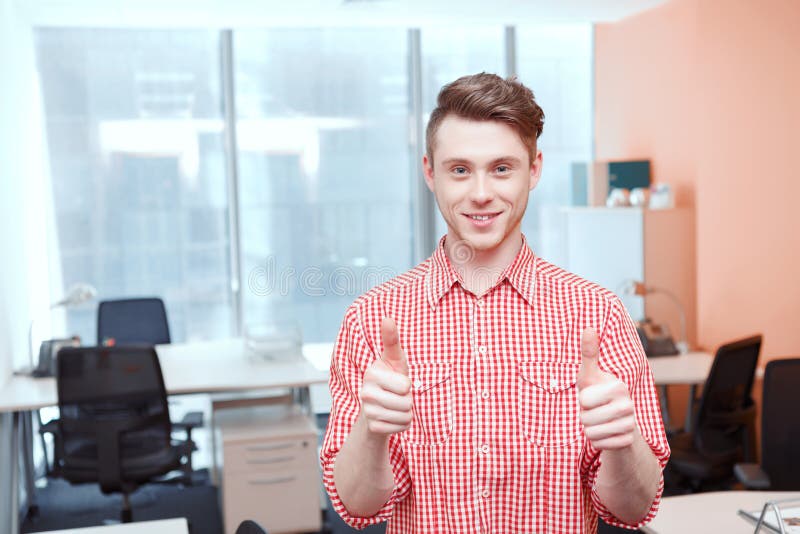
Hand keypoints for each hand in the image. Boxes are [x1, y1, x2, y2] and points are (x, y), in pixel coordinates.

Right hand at [359, 317, 412, 435]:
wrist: (376, 406)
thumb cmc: (390, 377)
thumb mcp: (393, 358)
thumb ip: (391, 340)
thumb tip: (387, 318)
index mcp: (371, 373)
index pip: (406, 385)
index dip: (407, 384)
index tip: (396, 381)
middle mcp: (365, 393)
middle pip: (407, 402)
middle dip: (408, 400)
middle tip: (397, 395)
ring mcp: (368, 412)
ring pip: (406, 416)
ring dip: (407, 412)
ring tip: (395, 405)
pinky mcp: (373, 428)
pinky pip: (403, 427)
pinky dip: (403, 424)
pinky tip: (392, 417)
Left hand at [577, 328, 636, 449]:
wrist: (618, 422)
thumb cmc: (599, 395)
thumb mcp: (590, 375)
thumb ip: (589, 353)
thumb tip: (588, 328)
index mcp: (619, 386)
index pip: (584, 399)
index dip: (582, 400)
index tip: (592, 397)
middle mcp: (628, 405)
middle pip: (585, 418)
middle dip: (584, 417)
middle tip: (595, 411)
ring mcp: (630, 424)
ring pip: (590, 434)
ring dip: (590, 430)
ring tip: (600, 422)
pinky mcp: (628, 441)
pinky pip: (599, 445)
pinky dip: (597, 442)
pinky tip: (606, 434)